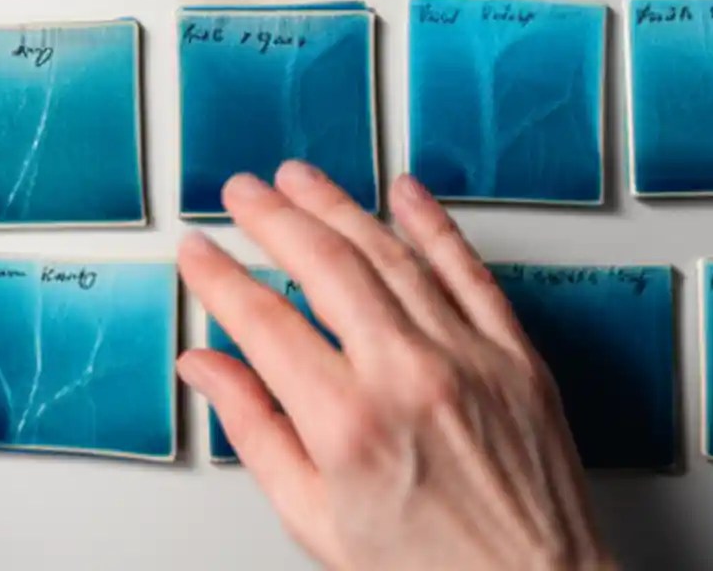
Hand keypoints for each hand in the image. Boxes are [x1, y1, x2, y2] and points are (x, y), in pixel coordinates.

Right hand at [177, 163, 613, 569]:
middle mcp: (406, 376)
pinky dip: (433, 224)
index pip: (262, 320)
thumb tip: (206, 369)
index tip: (197, 253)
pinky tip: (405, 192)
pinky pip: (468, 271)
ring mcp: (467, 357)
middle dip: (272, 217)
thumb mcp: (312, 517)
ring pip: (390, 253)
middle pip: (324, 265)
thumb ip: (254, 431)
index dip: (219, 277)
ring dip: (337, 205)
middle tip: (241, 192)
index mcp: (345, 423)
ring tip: (299, 179)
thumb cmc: (423, 570)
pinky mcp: (515, 356)